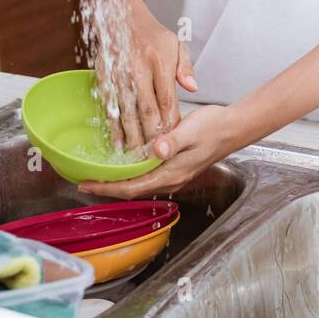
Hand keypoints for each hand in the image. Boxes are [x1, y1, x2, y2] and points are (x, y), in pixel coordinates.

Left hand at [80, 104, 234, 198]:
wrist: (234, 128)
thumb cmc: (214, 127)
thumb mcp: (191, 131)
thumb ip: (172, 142)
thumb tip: (155, 150)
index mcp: (171, 173)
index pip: (132, 187)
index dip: (107, 188)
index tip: (86, 184)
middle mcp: (171, 179)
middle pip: (132, 190)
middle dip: (107, 187)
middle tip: (84, 180)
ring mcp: (174, 175)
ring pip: (139, 184)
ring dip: (118, 182)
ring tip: (99, 174)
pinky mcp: (176, 167)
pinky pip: (148, 176)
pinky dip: (131, 173)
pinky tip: (124, 164)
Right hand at [111, 2, 196, 151]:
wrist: (123, 15)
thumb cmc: (153, 34)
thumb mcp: (177, 45)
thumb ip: (185, 68)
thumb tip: (193, 89)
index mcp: (159, 60)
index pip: (166, 97)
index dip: (169, 120)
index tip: (173, 138)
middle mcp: (137, 68)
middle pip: (145, 108)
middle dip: (150, 133)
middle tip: (155, 154)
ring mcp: (119, 73)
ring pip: (125, 111)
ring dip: (131, 135)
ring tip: (136, 156)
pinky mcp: (104, 77)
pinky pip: (108, 106)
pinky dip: (113, 126)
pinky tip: (117, 141)